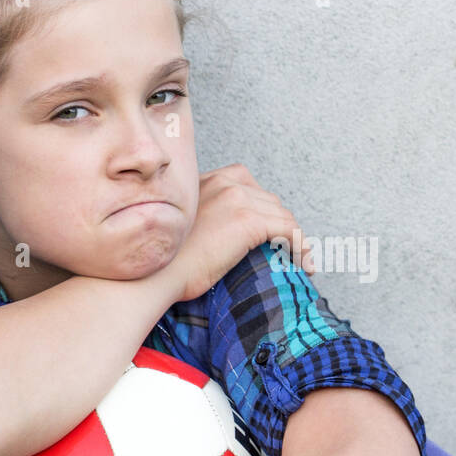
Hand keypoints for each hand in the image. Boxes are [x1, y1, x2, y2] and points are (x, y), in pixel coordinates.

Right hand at [165, 163, 314, 301]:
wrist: (152, 275)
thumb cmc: (163, 263)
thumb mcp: (184, 229)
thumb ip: (205, 219)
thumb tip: (225, 238)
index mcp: (206, 180)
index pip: (249, 188)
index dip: (264, 212)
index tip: (271, 234)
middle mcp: (223, 181)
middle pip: (269, 200)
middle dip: (279, 225)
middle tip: (286, 251)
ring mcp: (237, 198)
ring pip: (281, 215)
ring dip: (292, 237)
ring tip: (297, 260)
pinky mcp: (248, 220)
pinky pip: (288, 230)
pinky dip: (300, 246)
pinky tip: (303, 263)